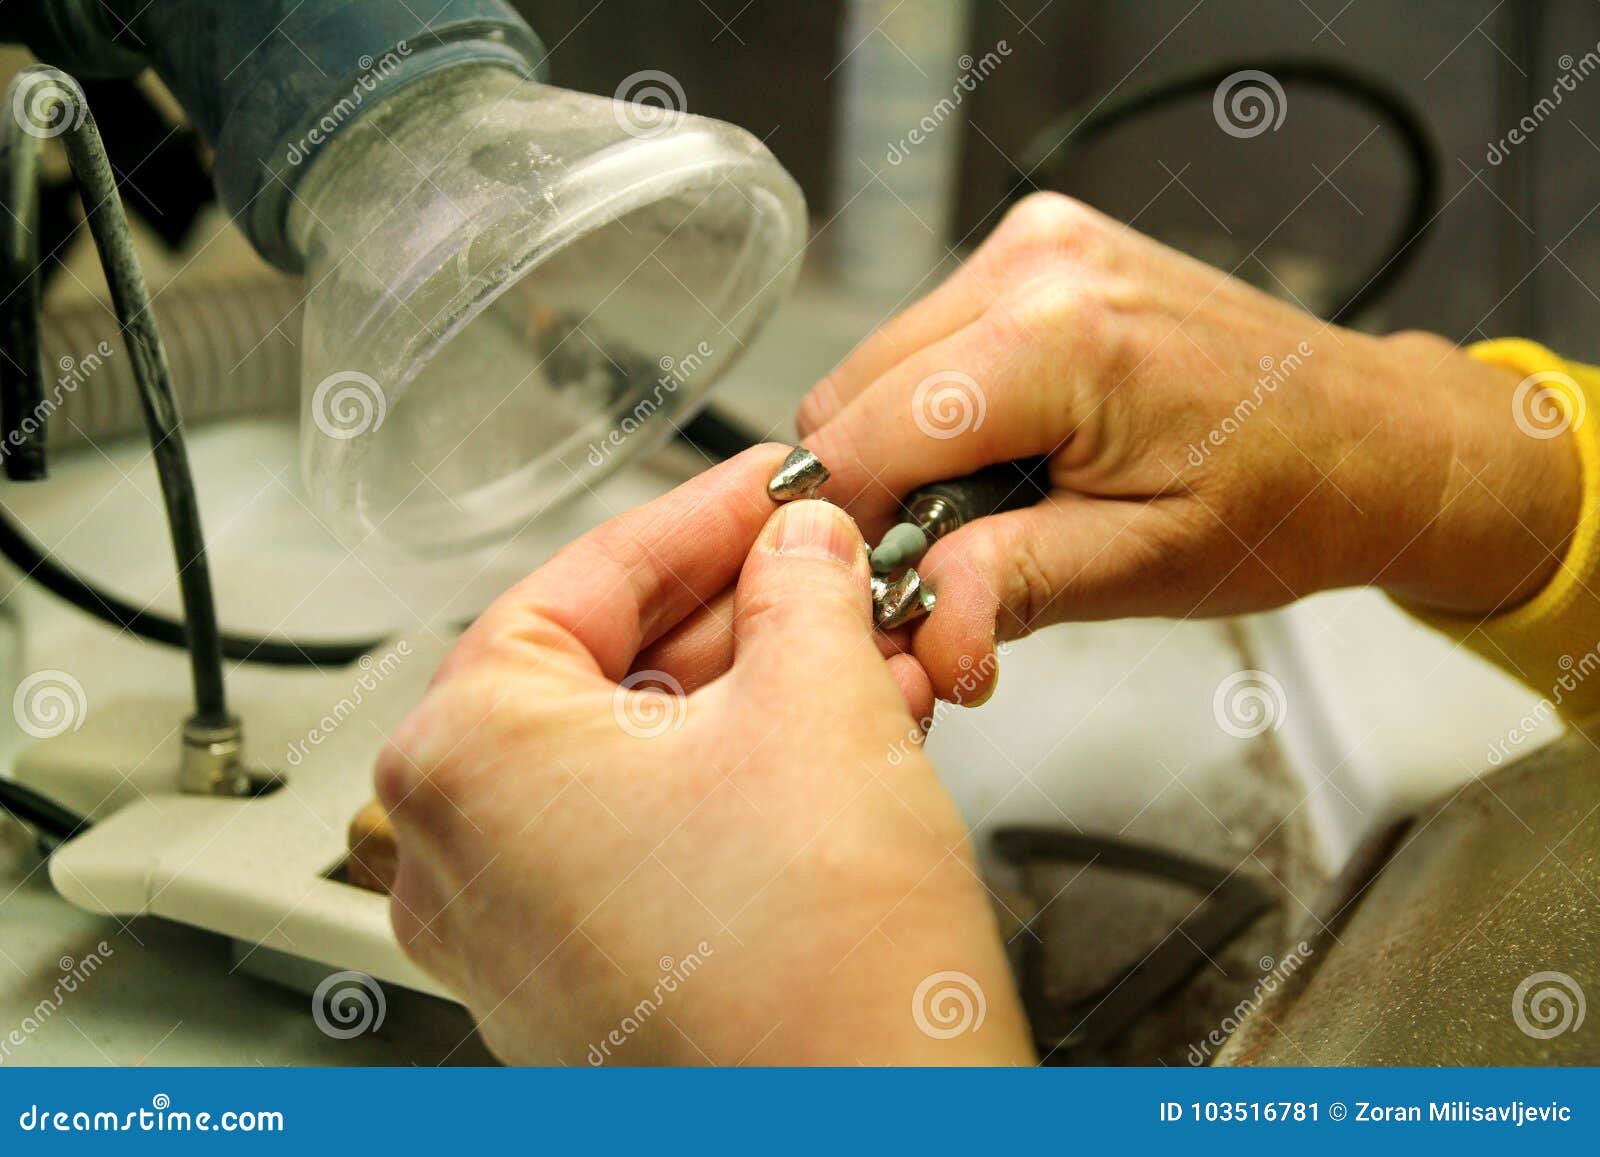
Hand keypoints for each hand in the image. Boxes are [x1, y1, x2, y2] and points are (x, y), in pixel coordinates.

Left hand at [375, 445, 1032, 1064]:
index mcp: (466, 756)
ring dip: (764, 696)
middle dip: (750, 613)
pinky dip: (745, 780)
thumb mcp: (818, 701)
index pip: (586, 577)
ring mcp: (518, 932)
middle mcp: (461, 852)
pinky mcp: (586, 984)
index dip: (703, 514)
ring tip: (869, 652)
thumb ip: (800, 585)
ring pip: (646, 758)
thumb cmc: (812, 968)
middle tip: (829, 565)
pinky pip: (656, 837)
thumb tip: (798, 541)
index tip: (768, 485)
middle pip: (613, 669)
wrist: (870, 1141)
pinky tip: (842, 740)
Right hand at [798, 193, 1581, 700]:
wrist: (1371, 436)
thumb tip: (919, 634)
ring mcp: (1036, 242)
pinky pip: (929, 343)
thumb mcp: (1145, 568)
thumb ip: (1011, 588)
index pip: (864, 440)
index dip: (852, 532)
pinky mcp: (1040, 248)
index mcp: (1058, 340)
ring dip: (908, 452)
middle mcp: (1034, 264)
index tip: (880, 593)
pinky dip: (942, 411)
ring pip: (879, 369)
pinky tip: (1016, 451)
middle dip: (879, 493)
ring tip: (1004, 503)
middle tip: (953, 559)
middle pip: (851, 395)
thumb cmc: (1285, 501)